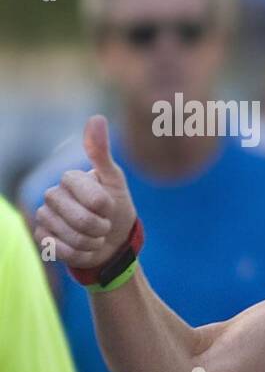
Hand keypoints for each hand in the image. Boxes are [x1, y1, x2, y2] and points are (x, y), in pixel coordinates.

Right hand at [32, 115, 136, 272]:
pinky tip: (83, 248)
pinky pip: (63, 251)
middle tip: (104, 224)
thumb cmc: (116, 209)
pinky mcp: (42, 238)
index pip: (94, 199)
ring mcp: (44, 217)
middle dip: (101, 227)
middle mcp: (52, 196)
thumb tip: (96, 117)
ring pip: (73, 237)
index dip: (107, 208)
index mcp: (70, 178)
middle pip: (82, 220)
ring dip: (92, 242)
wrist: (111, 242)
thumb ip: (101, 153)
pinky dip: (81, 254)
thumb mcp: (115, 181)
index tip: (110, 207)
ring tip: (95, 236)